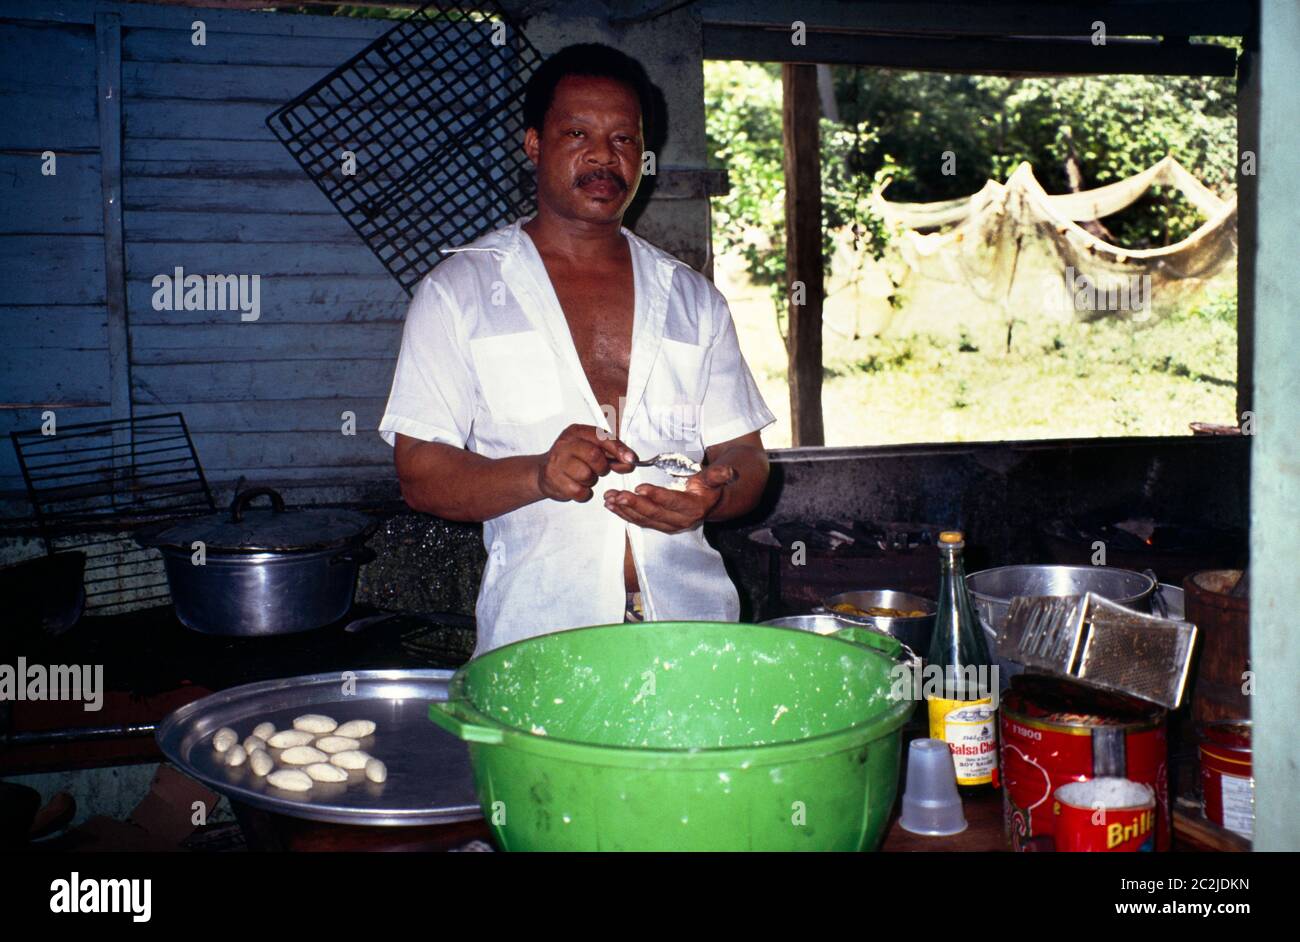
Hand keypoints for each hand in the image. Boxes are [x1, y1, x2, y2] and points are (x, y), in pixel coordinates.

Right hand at [536, 424, 635, 502]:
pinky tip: (577, 486)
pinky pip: (580, 491)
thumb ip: (611, 452)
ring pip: (587, 475)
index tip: (631, 459)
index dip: (618, 449)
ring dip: (591, 480)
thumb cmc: (572, 459)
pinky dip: (584, 493)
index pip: (601, 437)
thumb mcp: (591, 448)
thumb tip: (630, 461)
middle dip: (602, 467)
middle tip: (599, 470)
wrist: (543, 473)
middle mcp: (565, 444)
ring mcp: (557, 462)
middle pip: (594, 456)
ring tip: (584, 476)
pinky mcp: (554, 480)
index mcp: (576, 432)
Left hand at [603, 463, 737, 532]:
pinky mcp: (658, 526)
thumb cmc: (708, 487)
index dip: (656, 495)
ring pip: (644, 520)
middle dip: (634, 504)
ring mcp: (668, 526)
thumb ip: (718, 475)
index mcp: (694, 508)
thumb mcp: (714, 479)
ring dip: (625, 510)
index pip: (673, 502)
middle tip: (617, 495)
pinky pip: (640, 522)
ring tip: (609, 499)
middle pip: (654, 513)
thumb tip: (729, 472)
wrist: (708, 504)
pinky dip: (624, 514)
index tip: (640, 487)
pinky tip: (611, 506)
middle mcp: (680, 521)